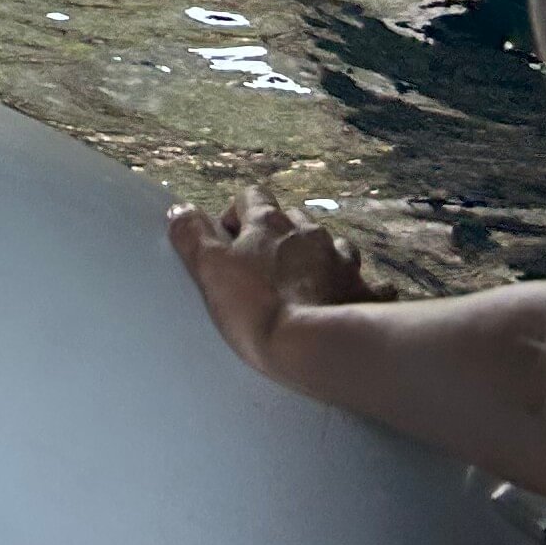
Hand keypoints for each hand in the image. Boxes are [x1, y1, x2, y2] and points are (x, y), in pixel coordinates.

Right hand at [168, 186, 394, 384]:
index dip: (239, 213)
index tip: (230, 240)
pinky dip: (357, 287)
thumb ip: (192, 235)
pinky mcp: (366, 291)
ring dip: (319, 256)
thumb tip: (178, 209)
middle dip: (281, 233)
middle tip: (266, 266)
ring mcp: (342, 260)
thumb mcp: (211, 271)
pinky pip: (368, 281)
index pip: (252, 197)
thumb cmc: (258, 309)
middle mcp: (309, 232)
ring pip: (331, 244)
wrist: (318, 348)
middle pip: (293, 217)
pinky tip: (353, 300)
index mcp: (269, 224)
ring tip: (307, 282)